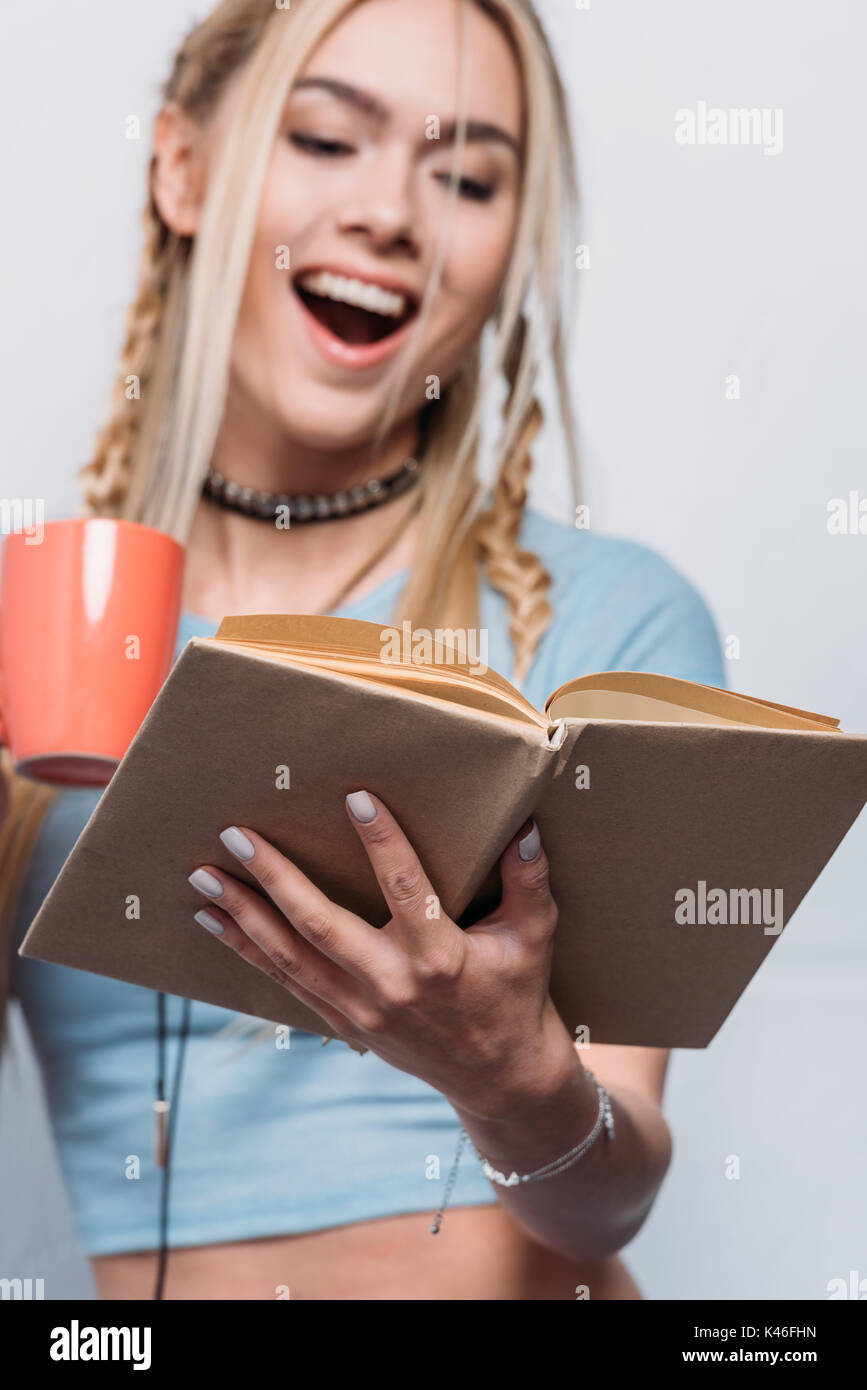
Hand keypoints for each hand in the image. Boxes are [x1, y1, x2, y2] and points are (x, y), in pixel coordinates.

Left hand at [187, 791, 579, 1119]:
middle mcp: (392, 985)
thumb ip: (529, 881)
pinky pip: (285, 983)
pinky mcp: (344, 1023)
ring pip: (289, 957)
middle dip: (274, 878)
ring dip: (242, 915)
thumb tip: (525, 825)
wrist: (499, 1078)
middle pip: (321, 924)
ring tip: (203, 877)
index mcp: (441, 958)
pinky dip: (247, 951)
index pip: (407, 887)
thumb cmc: (517, 995)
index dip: (382, 841)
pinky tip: (215, 922)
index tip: (355, 795)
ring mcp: (361, 1009)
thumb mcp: (534, 937)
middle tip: (237, 835)